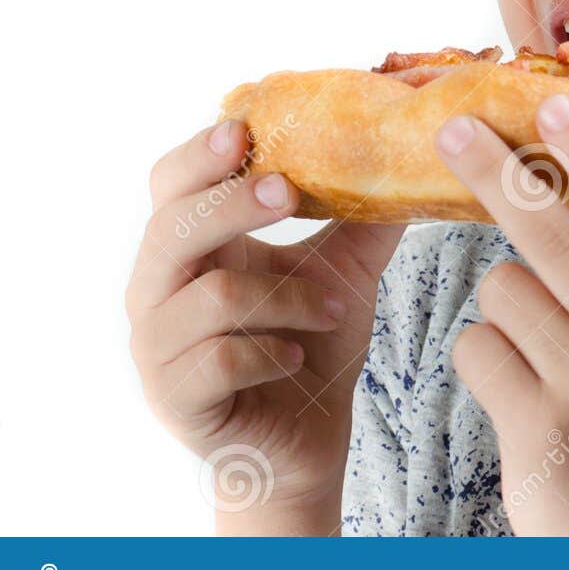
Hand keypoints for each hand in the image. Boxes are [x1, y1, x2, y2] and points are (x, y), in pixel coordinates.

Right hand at [126, 119, 402, 533]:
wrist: (305, 440)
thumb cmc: (312, 344)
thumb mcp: (344, 269)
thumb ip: (364, 215)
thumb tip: (411, 149)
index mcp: (190, 247)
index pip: (170, 184)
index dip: (198, 154)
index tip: (243, 129)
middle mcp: (158, 290)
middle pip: (173, 228)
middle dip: (234, 203)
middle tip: (289, 191)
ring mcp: (158, 348)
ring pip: (210, 297)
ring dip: (285, 297)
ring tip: (331, 307)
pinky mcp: (176, 398)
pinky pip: (218, 360)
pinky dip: (270, 351)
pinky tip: (299, 356)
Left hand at [437, 94, 568, 535]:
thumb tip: (558, 166)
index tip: (550, 106)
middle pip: (553, 233)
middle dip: (494, 172)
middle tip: (450, 129)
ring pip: (502, 289)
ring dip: (501, 307)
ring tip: (535, 351)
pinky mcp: (542, 426)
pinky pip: (476, 346)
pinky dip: (482, 358)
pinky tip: (517, 389)